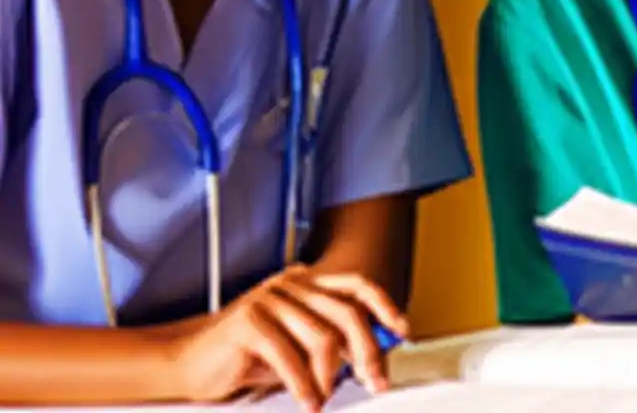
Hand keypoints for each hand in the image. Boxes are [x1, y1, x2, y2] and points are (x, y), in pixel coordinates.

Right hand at [166, 265, 408, 411]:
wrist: (188, 364)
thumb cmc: (245, 358)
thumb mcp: (298, 348)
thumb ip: (331, 345)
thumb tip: (372, 358)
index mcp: (305, 282)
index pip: (356, 285)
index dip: (384, 306)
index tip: (402, 332)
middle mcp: (290, 284)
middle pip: (347, 313)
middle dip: (368, 352)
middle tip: (374, 381)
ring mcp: (268, 299)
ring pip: (322, 338)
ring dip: (330, 377)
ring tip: (326, 398)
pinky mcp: (248, 322)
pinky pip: (290, 356)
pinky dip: (304, 386)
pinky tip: (308, 403)